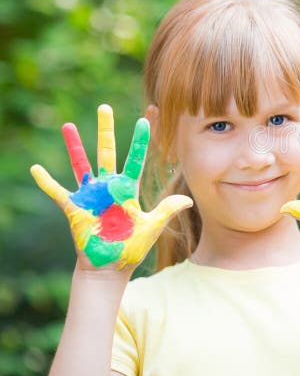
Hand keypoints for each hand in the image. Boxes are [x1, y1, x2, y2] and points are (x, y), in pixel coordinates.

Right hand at [30, 105, 192, 269]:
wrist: (110, 269)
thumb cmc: (131, 249)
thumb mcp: (152, 228)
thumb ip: (166, 211)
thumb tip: (188, 199)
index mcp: (128, 189)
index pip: (137, 157)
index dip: (142, 138)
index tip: (148, 116)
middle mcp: (108, 187)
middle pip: (107, 151)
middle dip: (106, 129)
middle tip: (104, 107)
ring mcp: (90, 195)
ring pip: (81, 164)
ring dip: (74, 146)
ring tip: (68, 125)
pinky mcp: (74, 209)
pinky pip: (57, 192)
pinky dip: (46, 182)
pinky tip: (35, 168)